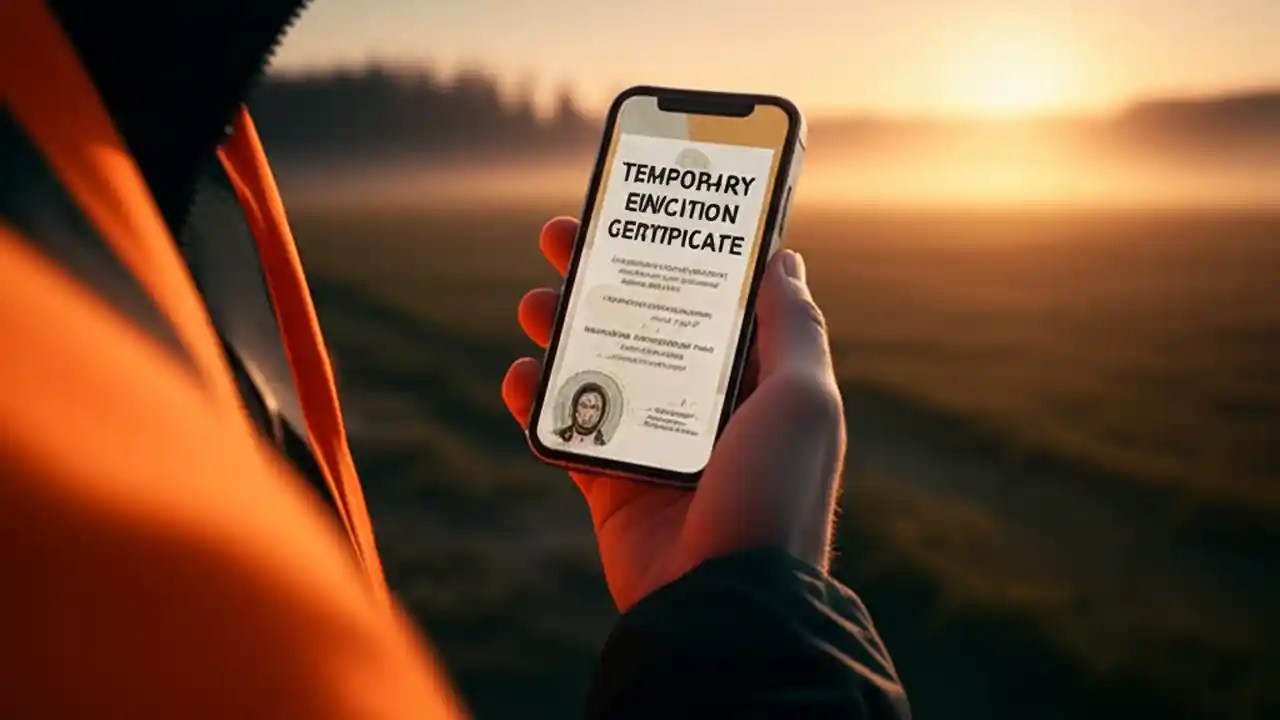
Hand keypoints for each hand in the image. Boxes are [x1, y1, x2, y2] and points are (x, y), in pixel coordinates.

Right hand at [502, 217, 845, 610]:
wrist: (726, 604)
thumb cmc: (776, 495)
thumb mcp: (805, 398)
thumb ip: (792, 327)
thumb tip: (786, 258)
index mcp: (757, 381)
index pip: (713, 299)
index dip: (678, 251)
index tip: (643, 207)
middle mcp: (706, 406)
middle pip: (645, 321)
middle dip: (603, 275)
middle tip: (563, 235)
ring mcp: (656, 443)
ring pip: (599, 367)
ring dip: (563, 328)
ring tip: (533, 301)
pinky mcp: (612, 483)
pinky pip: (566, 431)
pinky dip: (537, 401)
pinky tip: (518, 375)